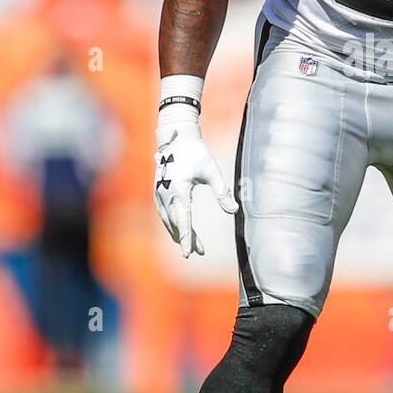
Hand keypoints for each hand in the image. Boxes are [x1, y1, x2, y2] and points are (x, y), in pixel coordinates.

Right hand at [153, 119, 236, 257]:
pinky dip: (174, 224)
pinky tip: (183, 231)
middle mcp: (165, 194)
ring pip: (169, 221)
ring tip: (195, 246)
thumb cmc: (196, 154)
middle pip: (176, 223)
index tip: (188, 253)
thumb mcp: (212, 171)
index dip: (186, 238)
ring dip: (180, 233)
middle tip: (201, 251)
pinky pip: (165, 214)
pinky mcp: (159, 193)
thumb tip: (234, 210)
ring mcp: (159, 194)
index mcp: (177, 189)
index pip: (183, 220)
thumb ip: (221, 192)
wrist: (177, 139)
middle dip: (187, 238)